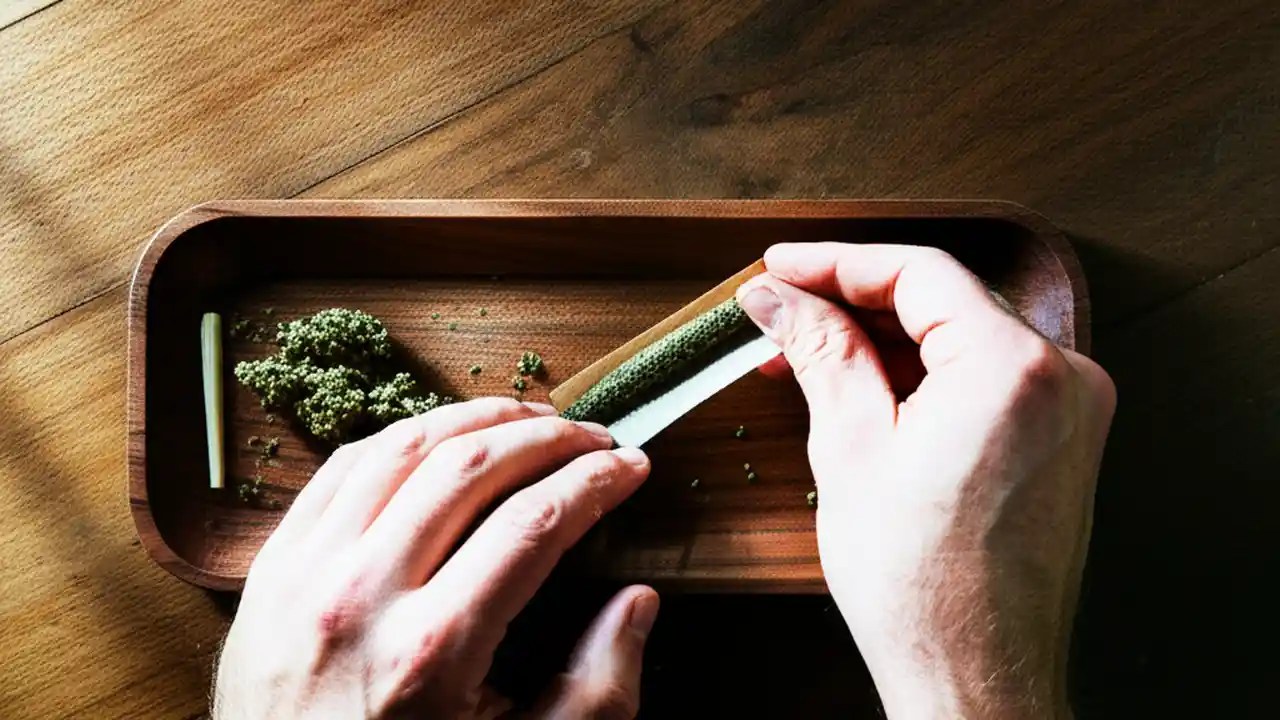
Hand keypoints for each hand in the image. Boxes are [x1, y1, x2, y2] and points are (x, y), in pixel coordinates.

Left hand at [214, 399, 657, 718]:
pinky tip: (443, 436)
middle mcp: (363, 597)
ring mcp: (306, 575)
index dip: (595, 483)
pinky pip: (342, 469)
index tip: (631, 468)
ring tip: (529, 417)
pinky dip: (402, 437)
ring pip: (403, 449)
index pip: (533, 524)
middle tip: (593, 436)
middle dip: (547, 437)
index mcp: (431, 653)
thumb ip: (595, 692)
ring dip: (475, 418)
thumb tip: (637, 603)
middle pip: (470, 468)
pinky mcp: (272, 568)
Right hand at [737, 243, 1114, 718]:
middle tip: (781, 314)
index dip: (836, 263)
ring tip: (806, 360)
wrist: (977, 679)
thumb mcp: (851, 449)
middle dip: (853, 306)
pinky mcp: (1060, 442)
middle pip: (941, 303)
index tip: (782, 268)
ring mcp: (1069, 412)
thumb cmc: (924, 589)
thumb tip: (781, 299)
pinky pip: (983, 381)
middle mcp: (1062, 378)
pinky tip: (863, 391)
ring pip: (959, 341)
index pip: (917, 273)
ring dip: (883, 344)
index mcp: (1013, 367)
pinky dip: (922, 378)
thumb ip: (820, 351)